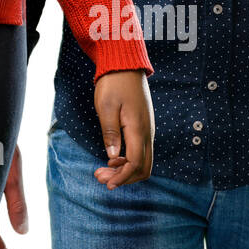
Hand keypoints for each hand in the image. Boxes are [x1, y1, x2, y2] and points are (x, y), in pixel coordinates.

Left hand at [92, 70, 153, 187]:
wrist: (126, 65)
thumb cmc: (113, 83)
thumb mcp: (106, 107)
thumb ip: (110, 132)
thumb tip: (112, 156)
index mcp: (138, 129)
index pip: (135, 164)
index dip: (122, 177)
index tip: (107, 183)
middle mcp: (147, 132)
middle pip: (143, 167)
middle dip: (123, 177)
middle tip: (100, 177)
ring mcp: (147, 129)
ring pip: (143, 160)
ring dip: (125, 170)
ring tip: (103, 170)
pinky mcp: (144, 125)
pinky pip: (141, 150)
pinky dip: (128, 160)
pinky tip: (113, 157)